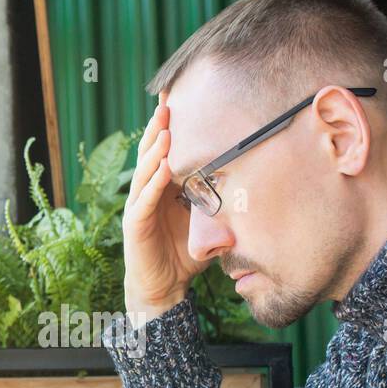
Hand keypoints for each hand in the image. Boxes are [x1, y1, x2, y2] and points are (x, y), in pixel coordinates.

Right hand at [122, 91, 210, 322]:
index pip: (165, 151)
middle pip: (151, 153)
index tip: (178, 98)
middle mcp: (147, 192)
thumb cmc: (183, 256)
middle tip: (168, 101)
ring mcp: (138, 207)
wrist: (163, 289)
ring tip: (164, 127)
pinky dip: (152, 182)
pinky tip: (162, 166)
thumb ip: (218, 202)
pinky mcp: (134, 225)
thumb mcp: (206, 222)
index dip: (169, 126)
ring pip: (145, 171)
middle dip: (159, 127)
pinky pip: (144, 200)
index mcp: (163, 188)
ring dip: (154, 149)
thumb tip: (252, 181)